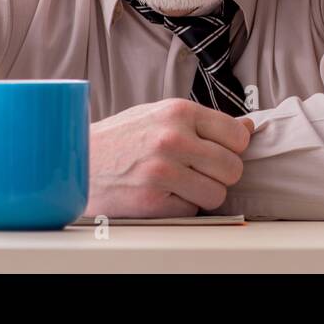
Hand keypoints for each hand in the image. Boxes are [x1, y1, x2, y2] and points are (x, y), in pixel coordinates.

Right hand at [82, 98, 254, 218]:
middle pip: (233, 169)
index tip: (217, 152)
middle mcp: (172, 138)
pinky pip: (192, 211)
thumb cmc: (120, 138)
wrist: (75, 161)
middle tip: (197, 172)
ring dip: (202, 194)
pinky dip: (181, 207)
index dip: (232, 149)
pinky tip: (161, 194)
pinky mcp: (152, 202)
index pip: (237, 136)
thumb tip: (248, 127)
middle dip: (219, 175)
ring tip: (179, 184)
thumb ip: (203, 122)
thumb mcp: (159, 115)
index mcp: (178, 112)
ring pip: (217, 194)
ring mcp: (163, 171)